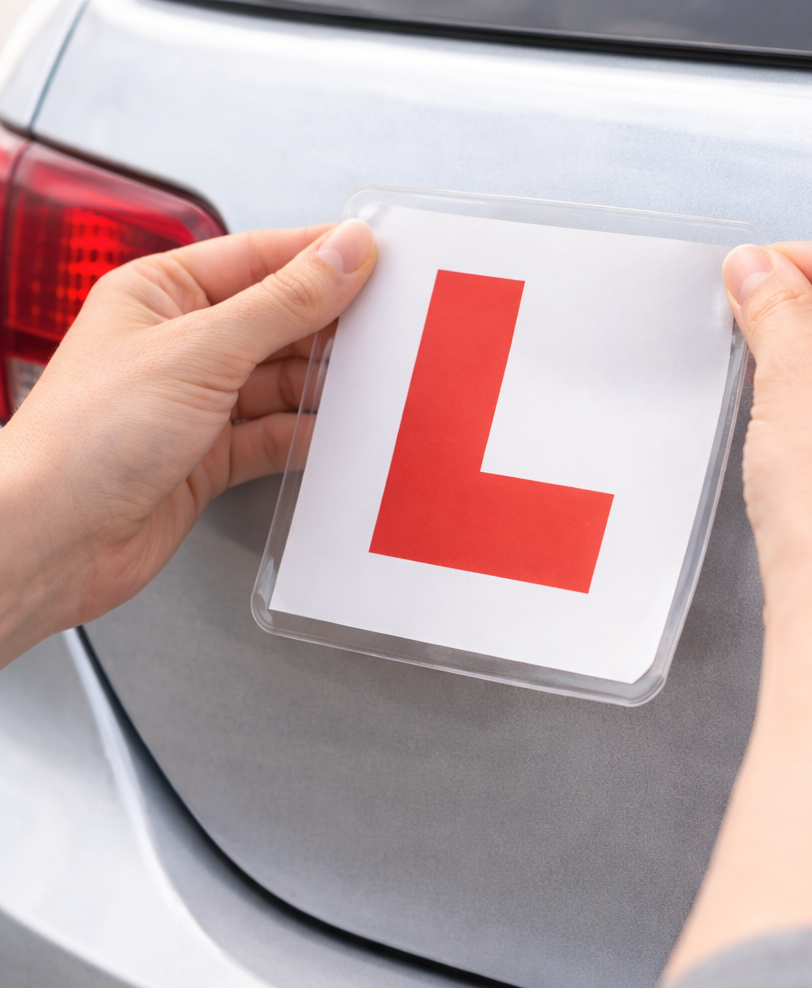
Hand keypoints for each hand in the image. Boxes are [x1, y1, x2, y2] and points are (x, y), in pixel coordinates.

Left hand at [0, 220, 375, 666]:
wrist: (56, 540)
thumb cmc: (87, 439)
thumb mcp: (201, 352)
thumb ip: (283, 303)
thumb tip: (342, 254)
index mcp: (160, 294)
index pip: (258, 259)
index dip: (319, 256)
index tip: (376, 257)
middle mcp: (180, 345)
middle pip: (276, 322)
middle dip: (328, 328)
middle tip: (386, 329)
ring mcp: (197, 403)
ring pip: (281, 382)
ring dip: (322, 387)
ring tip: (368, 385)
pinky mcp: (211, 456)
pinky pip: (275, 434)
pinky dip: (306, 435)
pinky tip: (335, 433)